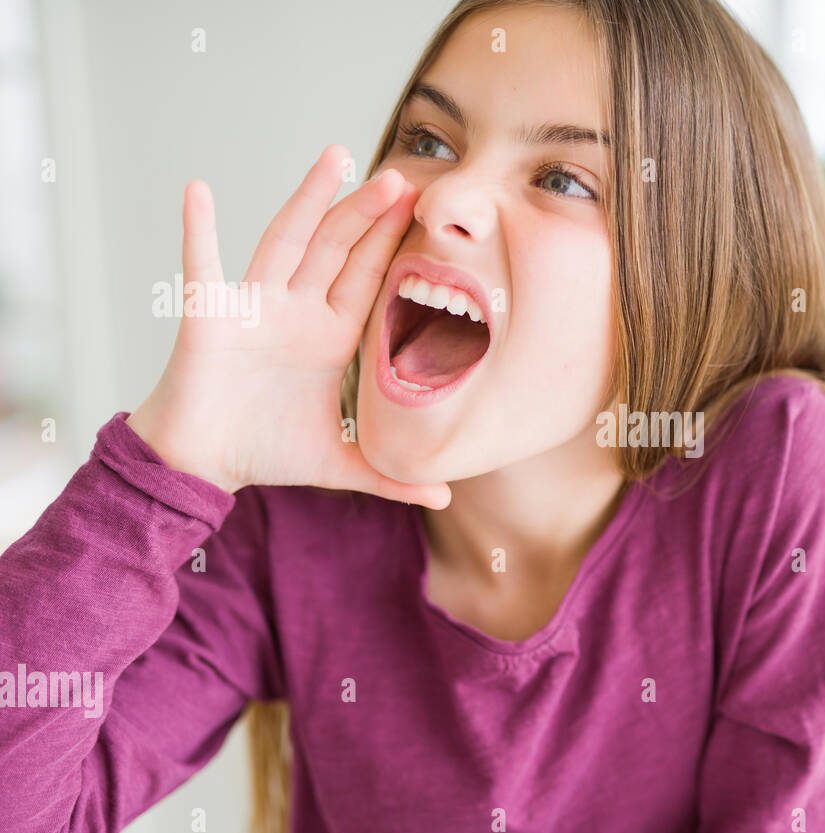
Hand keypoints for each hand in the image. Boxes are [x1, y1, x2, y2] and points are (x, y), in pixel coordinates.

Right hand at [127, 145, 449, 509]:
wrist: (205, 464)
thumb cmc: (266, 452)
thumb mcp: (342, 465)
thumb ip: (393, 478)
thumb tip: (445, 498)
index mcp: (328, 335)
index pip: (367, 279)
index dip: (392, 245)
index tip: (423, 210)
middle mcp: (296, 310)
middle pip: (338, 249)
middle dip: (367, 212)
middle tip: (402, 175)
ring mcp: (254, 306)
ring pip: (287, 241)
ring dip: (309, 200)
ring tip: (334, 158)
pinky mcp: (211, 315)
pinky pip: (201, 266)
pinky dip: (198, 230)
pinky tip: (196, 190)